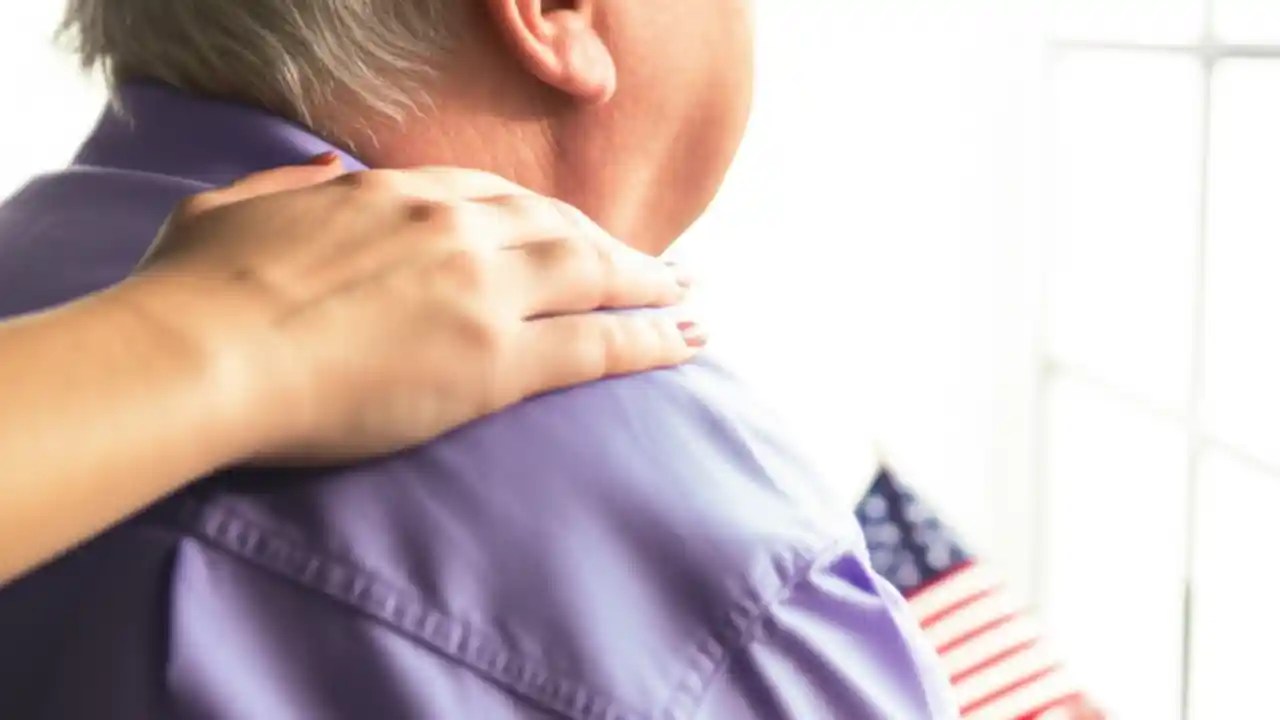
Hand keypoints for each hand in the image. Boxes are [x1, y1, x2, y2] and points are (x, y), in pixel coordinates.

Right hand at [121, 158, 703, 460]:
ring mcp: (482, 289)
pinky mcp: (496, 360)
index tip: (568, 231)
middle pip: (558, 226)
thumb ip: (292, 187)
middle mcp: (452, 228)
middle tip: (654, 265)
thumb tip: (328, 173)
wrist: (203, 353)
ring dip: (649, 284)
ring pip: (594, 274)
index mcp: (394, 193)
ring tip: (686, 299)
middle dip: (613, 245)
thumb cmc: (197, 290)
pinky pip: (597, 343)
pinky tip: (686, 341)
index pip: (495, 195)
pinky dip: (650, 339)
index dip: (544, 215)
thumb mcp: (235, 208)